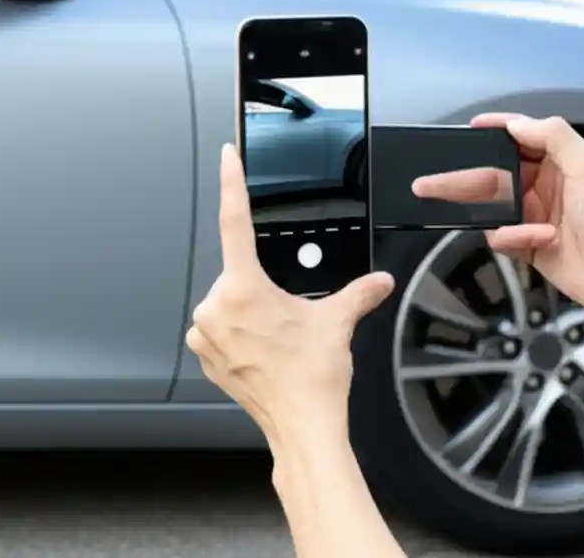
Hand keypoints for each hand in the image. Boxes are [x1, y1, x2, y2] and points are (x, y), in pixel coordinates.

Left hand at [186, 144, 393, 440]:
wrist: (302, 427)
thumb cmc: (312, 379)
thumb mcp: (337, 323)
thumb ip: (359, 292)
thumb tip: (379, 281)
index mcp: (242, 288)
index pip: (235, 221)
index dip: (232, 182)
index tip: (226, 156)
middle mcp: (215, 307)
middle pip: (238, 274)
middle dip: (262, 286)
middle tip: (287, 316)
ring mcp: (205, 334)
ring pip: (229, 303)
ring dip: (250, 312)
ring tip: (278, 341)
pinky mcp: (204, 355)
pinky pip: (220, 329)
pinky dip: (239, 333)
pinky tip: (263, 352)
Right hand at [411, 114, 583, 317]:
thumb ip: (555, 138)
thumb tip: (518, 124)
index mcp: (561, 162)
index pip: (521, 138)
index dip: (496, 131)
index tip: (471, 128)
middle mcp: (545, 186)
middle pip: (493, 174)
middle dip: (460, 175)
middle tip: (429, 181)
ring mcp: (535, 216)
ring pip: (490, 206)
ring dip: (474, 206)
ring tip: (443, 202)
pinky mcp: (529, 245)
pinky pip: (501, 237)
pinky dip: (510, 237)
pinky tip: (535, 239)